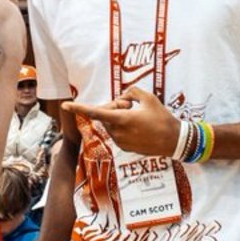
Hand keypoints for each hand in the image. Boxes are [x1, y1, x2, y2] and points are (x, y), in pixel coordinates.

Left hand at [63, 85, 178, 156]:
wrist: (174, 141)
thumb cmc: (162, 118)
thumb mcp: (149, 98)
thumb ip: (132, 92)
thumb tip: (123, 97)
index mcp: (122, 119)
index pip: (96, 112)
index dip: (79, 108)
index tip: (65, 105)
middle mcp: (118, 133)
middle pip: (105, 115)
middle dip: (114, 107)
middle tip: (130, 104)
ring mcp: (121, 142)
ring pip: (111, 124)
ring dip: (118, 117)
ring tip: (137, 116)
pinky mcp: (125, 148)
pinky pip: (117, 133)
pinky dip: (123, 126)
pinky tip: (139, 126)